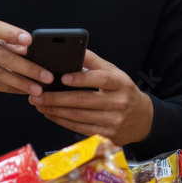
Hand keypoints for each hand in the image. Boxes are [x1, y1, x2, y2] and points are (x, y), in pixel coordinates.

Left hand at [28, 50, 153, 145]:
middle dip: (57, 98)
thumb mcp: (115, 72)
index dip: (81, 78)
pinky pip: (79, 127)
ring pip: (78, 116)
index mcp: (119, 83)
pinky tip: (50, 114)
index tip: (62, 77)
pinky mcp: (106, 133)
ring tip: (39, 104)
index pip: (100, 79)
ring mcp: (112, 120)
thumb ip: (94, 61)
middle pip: (83, 101)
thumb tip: (74, 48)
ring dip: (55, 111)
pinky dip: (62, 121)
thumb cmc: (123, 91)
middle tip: (38, 95)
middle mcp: (118, 102)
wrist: (143, 118)